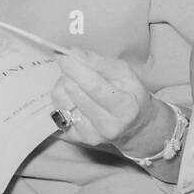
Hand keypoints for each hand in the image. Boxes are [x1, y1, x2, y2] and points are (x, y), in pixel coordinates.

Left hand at [50, 48, 165, 155]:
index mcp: (125, 107)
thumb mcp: (126, 75)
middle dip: (68, 73)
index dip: (76, 68)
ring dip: (63, 85)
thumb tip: (75, 53)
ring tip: (74, 81)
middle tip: (70, 64)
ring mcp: (91, 135)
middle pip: (75, 92)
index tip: (64, 55)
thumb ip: (101, 63)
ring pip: (62, 102)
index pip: (94, 86)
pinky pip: (57, 112)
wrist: (136, 127)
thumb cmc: (131, 96)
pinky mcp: (77, 139)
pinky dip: (62, 99)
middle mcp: (108, 126)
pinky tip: (73, 96)